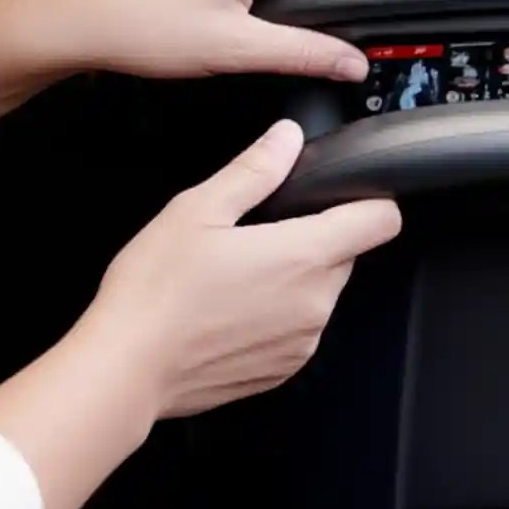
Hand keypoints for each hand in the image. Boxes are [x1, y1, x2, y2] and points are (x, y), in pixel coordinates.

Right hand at [70, 120, 400, 417]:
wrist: (127, 369)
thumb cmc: (155, 292)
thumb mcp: (198, 209)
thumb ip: (254, 170)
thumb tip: (286, 139)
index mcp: (304, 256)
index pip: (381, 221)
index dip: (370, 200)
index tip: (343, 195)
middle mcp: (315, 303)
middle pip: (346, 254)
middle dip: (313, 238)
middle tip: (256, 235)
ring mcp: (303, 342)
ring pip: (320, 293)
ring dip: (292, 279)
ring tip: (234, 277)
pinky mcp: (284, 369)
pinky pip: (298, 330)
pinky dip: (275, 316)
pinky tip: (229, 311)